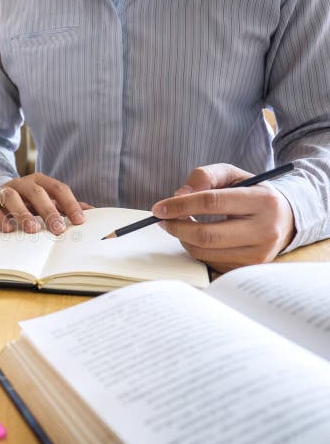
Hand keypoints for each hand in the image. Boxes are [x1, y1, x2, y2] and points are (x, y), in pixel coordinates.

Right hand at [0, 173, 91, 234]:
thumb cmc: (26, 200)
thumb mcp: (46, 200)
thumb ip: (67, 206)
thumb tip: (94, 213)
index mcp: (40, 182)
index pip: (58, 189)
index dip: (70, 204)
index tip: (80, 221)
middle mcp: (22, 183)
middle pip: (37, 193)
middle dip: (49, 211)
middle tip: (58, 228)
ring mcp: (4, 191)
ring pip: (13, 197)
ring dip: (23, 213)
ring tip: (32, 229)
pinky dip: (0, 217)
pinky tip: (8, 229)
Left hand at [152, 163, 295, 271]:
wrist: (286, 219)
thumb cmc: (252, 194)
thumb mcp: (233, 175)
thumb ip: (206, 176)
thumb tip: (180, 195)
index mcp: (263, 201)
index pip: (212, 202)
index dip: (180, 205)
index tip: (158, 208)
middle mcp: (265, 230)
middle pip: (207, 234)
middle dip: (177, 227)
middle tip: (161, 220)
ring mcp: (258, 254)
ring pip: (205, 251)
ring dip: (183, 238)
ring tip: (180, 224)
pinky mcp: (248, 268)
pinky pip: (210, 261)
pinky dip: (195, 248)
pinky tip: (197, 236)